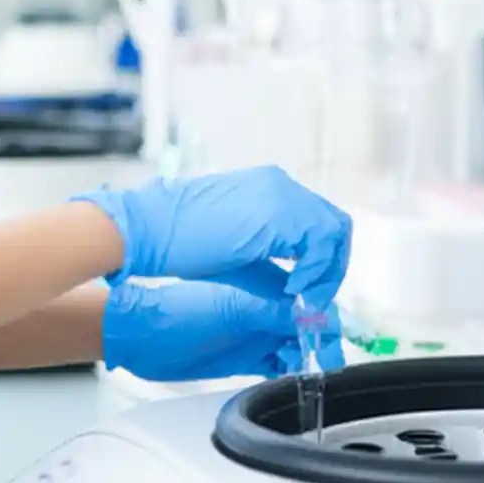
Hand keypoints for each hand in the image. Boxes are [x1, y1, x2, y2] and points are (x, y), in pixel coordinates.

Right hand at [75, 166, 351, 306]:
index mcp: (267, 188)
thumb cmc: (176, 239)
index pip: (316, 220)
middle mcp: (279, 184)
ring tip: (304, 298)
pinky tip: (292, 290)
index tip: (306, 287)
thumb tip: (284, 282)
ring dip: (326, 270)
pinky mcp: (279, 213)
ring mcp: (281, 194)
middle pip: (334, 224)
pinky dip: (315, 270)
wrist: (149, 227)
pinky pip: (321, 242)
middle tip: (312, 296)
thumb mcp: (229, 242)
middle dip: (331, 265)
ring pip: (335, 232)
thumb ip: (261, 250)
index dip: (320, 258)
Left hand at [103, 281, 344, 381]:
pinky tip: (294, 376)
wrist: (139, 335)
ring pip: (295, 344)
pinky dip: (290, 368)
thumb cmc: (174, 311)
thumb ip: (268, 312)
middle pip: (306, 324)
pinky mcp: (245, 353)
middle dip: (321, 340)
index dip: (321, 316)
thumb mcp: (229, 308)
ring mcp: (254, 330)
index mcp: (262, 284)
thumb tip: (307, 316)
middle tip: (328, 359)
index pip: (307, 299)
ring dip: (308, 356)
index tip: (327, 335)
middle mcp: (262, 306)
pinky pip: (278, 361)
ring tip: (314, 371)